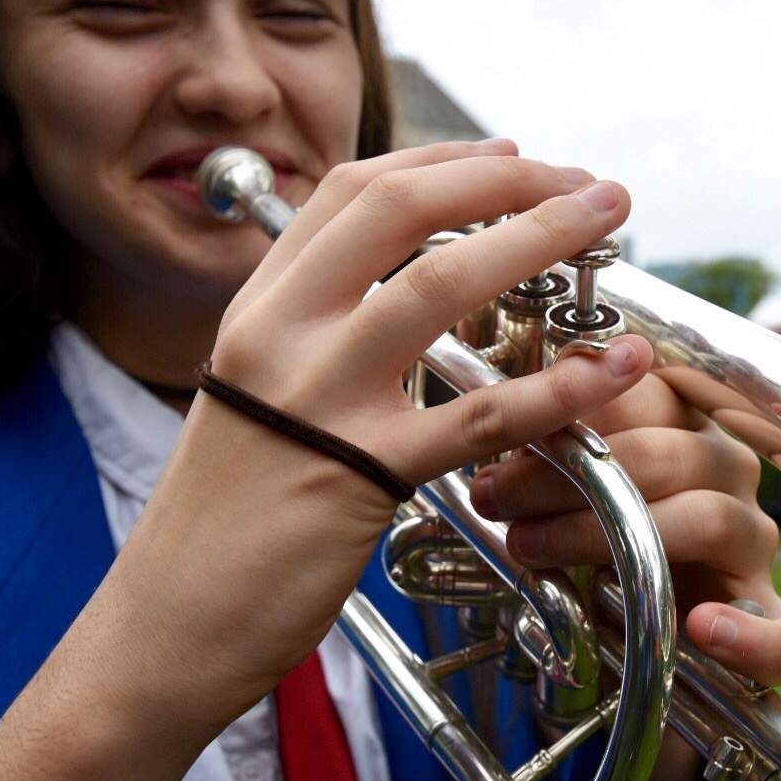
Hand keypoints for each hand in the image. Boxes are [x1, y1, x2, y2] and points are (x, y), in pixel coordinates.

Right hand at [0, 140, 652, 780]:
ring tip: (607, 223)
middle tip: (584, 180)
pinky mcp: (360, 474)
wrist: (165, 624)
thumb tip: (401, 306)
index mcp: (255, 308)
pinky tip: (615, 367)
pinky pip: (480, 415)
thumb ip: (318, 342)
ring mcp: (317, 397)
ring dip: (539, 239)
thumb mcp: (255, 400)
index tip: (507, 156)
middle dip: (508, 178)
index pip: (350, 192)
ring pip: (443, 284)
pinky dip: (560, 385)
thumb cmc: (223, 523)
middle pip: (401, 208)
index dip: (440, 159)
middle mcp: (280, 333)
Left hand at [470, 371, 780, 780]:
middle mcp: (730, 475)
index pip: (648, 394)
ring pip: (708, 520)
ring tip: (536, 552)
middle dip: (569, 477)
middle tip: (498, 500)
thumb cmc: (597, 547)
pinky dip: (749, 635)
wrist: (637, 640)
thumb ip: (552, 443)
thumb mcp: (568, 487)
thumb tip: (508, 404)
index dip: (572, 412)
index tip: (504, 437)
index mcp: (688, 428)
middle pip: (666, 456)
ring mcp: (753, 546)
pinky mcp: (771, 620)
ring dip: (608, 538)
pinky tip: (702, 629)